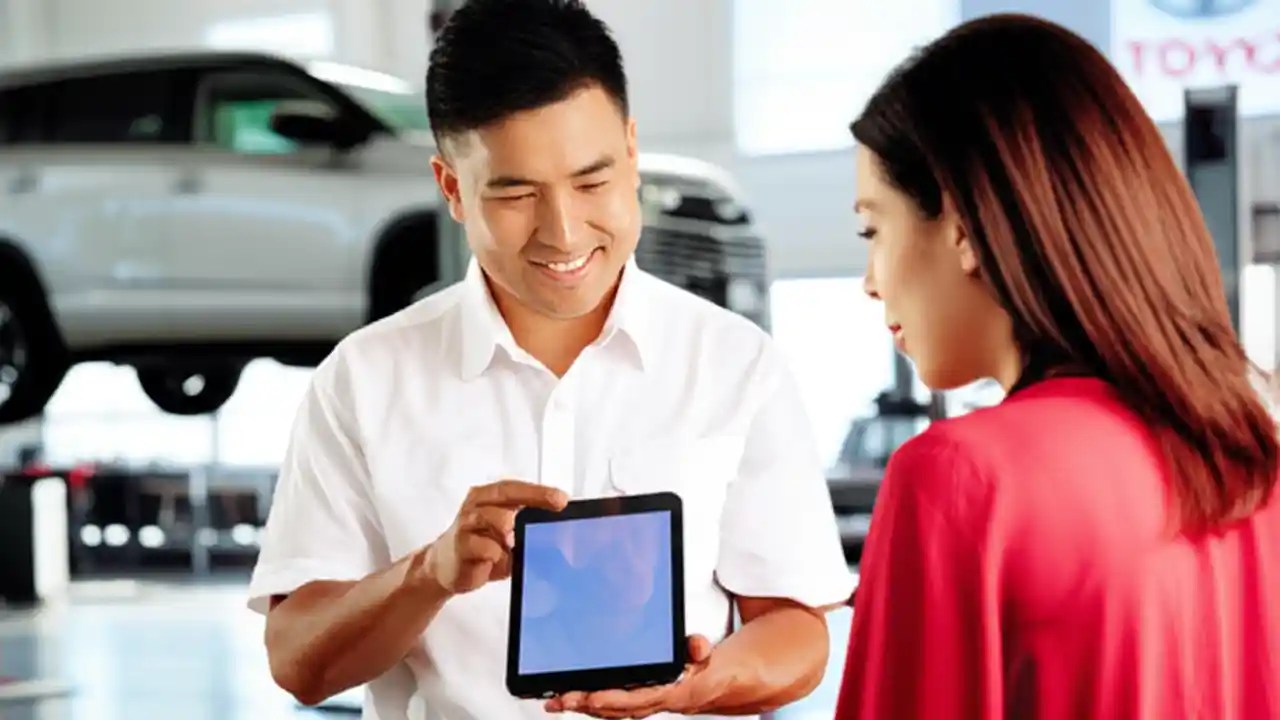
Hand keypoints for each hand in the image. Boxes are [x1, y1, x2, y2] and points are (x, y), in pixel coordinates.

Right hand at [425, 480, 568, 595]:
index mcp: (487, 498)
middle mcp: (476, 506)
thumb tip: (557, 534)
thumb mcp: (505, 536)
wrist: (444, 568)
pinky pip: (484, 547)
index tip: (561, 498)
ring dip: (510, 530)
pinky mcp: (461, 545)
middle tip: (555, 505)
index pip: (514, 488)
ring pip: (493, 517)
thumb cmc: (478, 547)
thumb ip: (524, 529)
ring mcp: (466, 524)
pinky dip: (497, 554)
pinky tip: (497, 560)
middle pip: (504, 495)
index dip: (538, 491)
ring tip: (515, 542)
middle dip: (533, 498)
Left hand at [545, 636, 724, 717]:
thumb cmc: (709, 670)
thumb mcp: (709, 655)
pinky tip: (572, 699)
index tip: (590, 697)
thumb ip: (700, 649)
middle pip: (615, 709)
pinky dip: (591, 705)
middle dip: (586, 706)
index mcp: (672, 693)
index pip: (636, 699)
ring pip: (609, 711)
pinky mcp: (638, 702)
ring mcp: (645, 705)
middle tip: (560, 699)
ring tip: (555, 701)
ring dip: (582, 707)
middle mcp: (655, 703)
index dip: (612, 700)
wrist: (719, 686)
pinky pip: (611, 707)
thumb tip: (697, 648)